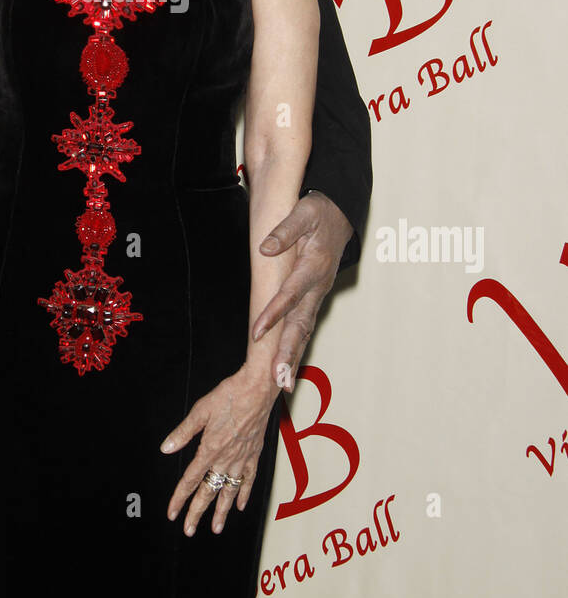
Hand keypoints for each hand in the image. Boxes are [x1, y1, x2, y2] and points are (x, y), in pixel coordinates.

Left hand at [160, 367, 275, 534]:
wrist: (257, 389)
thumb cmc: (228, 395)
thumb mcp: (200, 411)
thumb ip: (183, 433)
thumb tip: (166, 449)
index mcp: (210, 448)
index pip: (191, 480)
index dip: (179, 498)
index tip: (172, 513)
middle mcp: (226, 458)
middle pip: (208, 491)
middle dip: (197, 512)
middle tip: (188, 530)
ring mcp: (242, 458)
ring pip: (229, 491)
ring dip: (220, 511)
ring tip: (215, 528)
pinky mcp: (254, 454)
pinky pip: (249, 480)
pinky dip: (243, 494)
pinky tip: (239, 506)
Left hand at [253, 191, 352, 387]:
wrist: (341, 216)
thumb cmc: (319, 213)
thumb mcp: (304, 213)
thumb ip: (285, 230)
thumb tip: (266, 248)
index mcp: (314, 266)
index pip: (291, 294)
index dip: (274, 313)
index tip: (257, 332)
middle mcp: (318, 287)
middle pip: (301, 324)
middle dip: (289, 352)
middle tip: (278, 377)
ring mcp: (318, 296)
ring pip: (304, 331)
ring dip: (293, 358)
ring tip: (282, 384)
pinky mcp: (314, 300)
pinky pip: (304, 328)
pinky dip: (297, 350)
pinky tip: (287, 370)